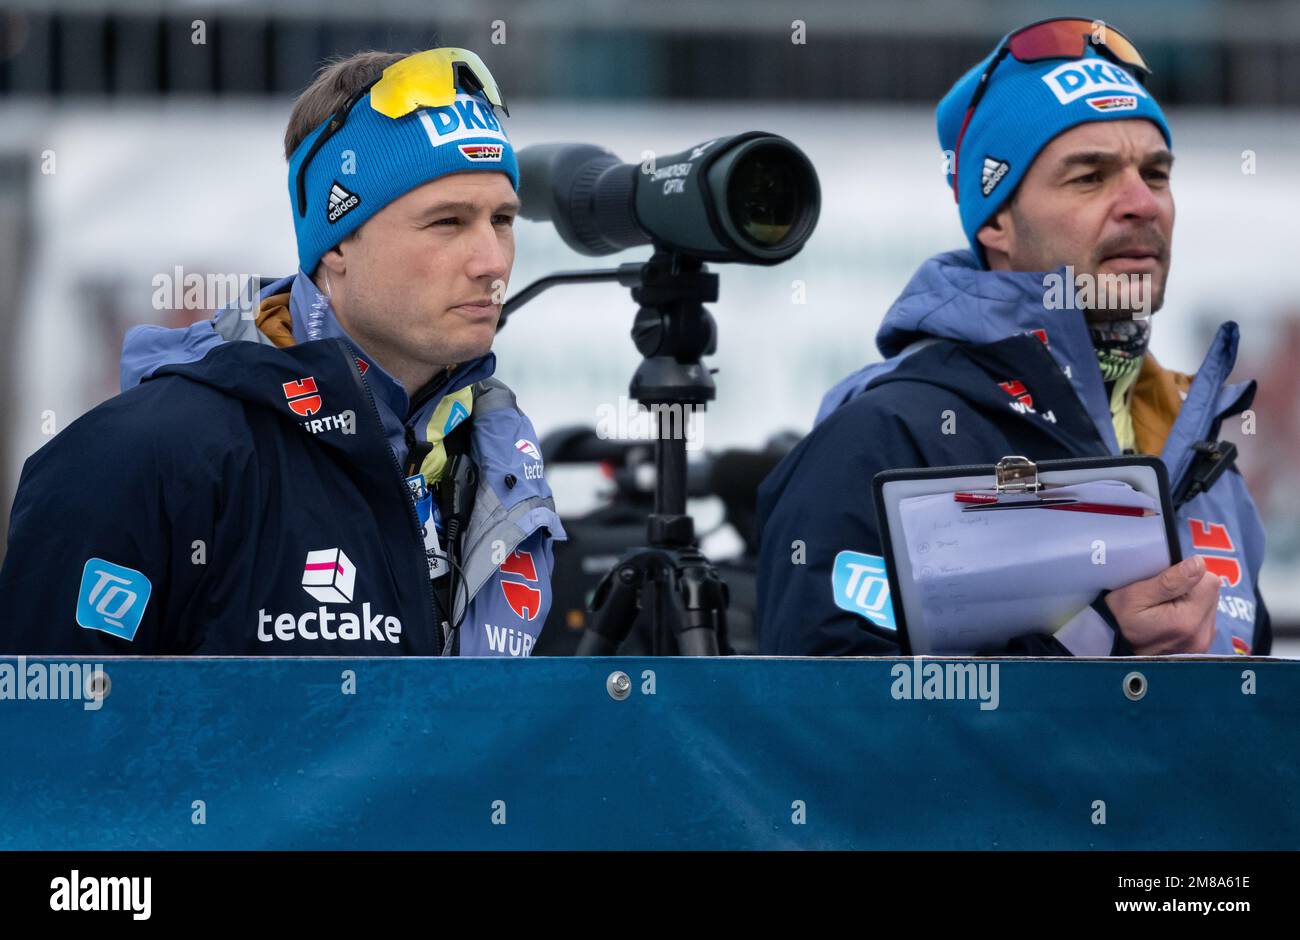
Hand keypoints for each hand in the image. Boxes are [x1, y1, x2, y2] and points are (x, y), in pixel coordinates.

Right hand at [1104, 555, 1219, 654]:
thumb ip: (1168, 581)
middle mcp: (1202, 634)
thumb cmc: (1118, 619)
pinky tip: (1171, 620)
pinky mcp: (1201, 648)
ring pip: (1209, 605)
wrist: (1111, 650)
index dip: (1187, 576)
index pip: (1209, 581)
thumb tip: (1198, 564)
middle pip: (1211, 594)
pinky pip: (1205, 619)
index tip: (1163, 585)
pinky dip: (1191, 615)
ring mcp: (1203, 644)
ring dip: (1191, 601)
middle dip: (1191, 589)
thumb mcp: (1134, 596)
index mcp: (1188, 620)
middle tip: (1162, 597)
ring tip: (1164, 609)